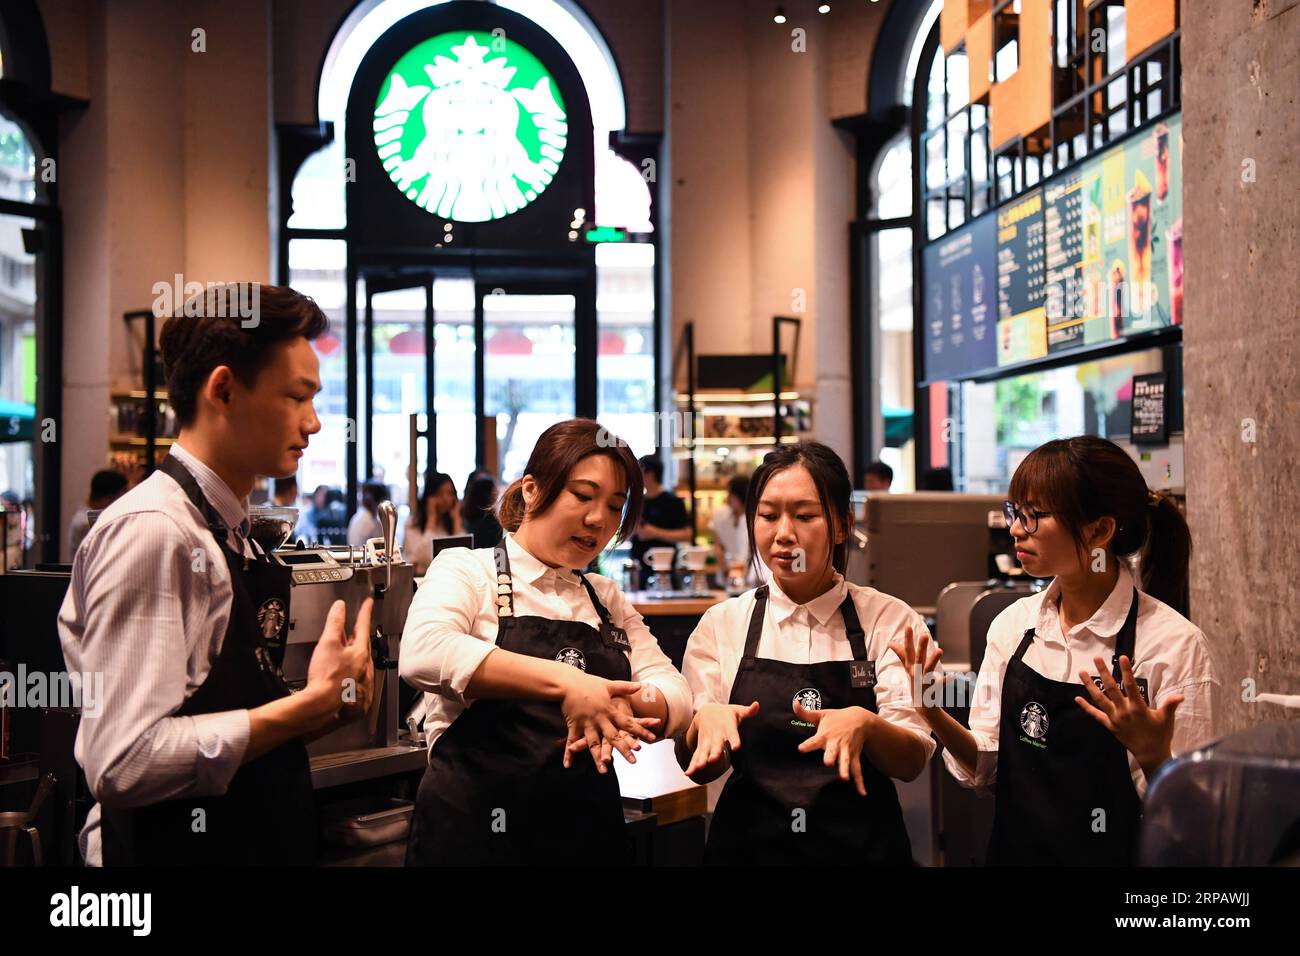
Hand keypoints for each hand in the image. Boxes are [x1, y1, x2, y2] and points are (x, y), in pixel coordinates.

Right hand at [306, 599, 374, 726]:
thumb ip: (335, 622)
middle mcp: (363, 664)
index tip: (368, 603)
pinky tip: (339, 663)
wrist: (321, 703)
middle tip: (356, 621)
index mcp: (360, 652)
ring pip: (357, 657)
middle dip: (357, 631)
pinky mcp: (350, 687)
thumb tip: (339, 607)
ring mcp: (358, 677)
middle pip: (361, 642)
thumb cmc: (326, 676)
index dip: (365, 612)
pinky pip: (352, 669)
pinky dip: (348, 662)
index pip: (364, 626)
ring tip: (343, 641)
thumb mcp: (328, 642)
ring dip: (351, 647)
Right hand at [559, 674, 659, 772]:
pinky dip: (569, 753)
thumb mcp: (608, 685)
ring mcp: (587, 724)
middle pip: (614, 737)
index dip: (641, 731)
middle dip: (624, 750)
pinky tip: (567, 765)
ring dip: (598, 757)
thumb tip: (640, 685)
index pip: (628, 723)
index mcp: (610, 710)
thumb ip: (625, 687)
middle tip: (634, 761)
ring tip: (604, 770)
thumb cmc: (589, 683)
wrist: (568, 682)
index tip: (652, 738)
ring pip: (594, 744)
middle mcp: (600, 719)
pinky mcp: (574, 725)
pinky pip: (572, 741)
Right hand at [683, 701, 759, 778]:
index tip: (736, 747)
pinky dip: (692, 764)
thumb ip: (748, 711)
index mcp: (727, 726)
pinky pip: (696, 756)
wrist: (706, 711)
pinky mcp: (701, 746)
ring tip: (699, 768)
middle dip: (714, 752)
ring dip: (701, 759)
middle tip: (713, 760)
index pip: (732, 733)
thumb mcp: (737, 710)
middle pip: (715, 744)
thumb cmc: (726, 713)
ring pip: (704, 751)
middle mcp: (716, 734)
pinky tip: (689, 773)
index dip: (734, 740)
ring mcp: (707, 740)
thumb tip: (757, 705)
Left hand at [794, 703, 873, 795]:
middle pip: (833, 751)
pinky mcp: (855, 756)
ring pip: (846, 761)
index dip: (808, 745)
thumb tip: (794, 702)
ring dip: (845, 769)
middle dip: (831, 757)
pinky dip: (860, 782)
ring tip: (844, 778)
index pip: (814, 741)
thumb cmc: (837, 718)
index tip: (801, 748)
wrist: (861, 719)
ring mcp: (847, 751)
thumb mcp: (821, 714)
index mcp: (825, 735)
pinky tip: (862, 793)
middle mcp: (836, 744)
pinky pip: (857, 770)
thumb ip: (805, 713)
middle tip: (828, 763)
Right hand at [887, 624, 943, 712]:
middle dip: (921, 647)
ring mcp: (923, 681)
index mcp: (910, 666)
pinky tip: (954, 676)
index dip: (908, 639)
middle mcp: (915, 672)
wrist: (922, 705)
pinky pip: (940, 684)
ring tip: (940, 650)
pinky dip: (947, 680)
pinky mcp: (932, 689)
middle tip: (925, 635)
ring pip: (928, 668)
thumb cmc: (915, 683)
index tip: (908, 626)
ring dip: (933, 660)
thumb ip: (901, 654)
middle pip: (918, 657)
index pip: (908, 650)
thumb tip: (890, 643)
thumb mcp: (907, 668)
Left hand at [1075, 655, 1181, 776]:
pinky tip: (1077, 698)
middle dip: (1103, 672)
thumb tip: (1180, 695)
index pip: (1131, 685)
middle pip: (1111, 688)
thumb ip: (1170, 705)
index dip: (1127, 671)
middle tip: (1097, 658)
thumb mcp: (1166, 719)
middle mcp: (1123, 711)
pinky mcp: (1109, 725)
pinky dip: (1086, 707)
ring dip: (1089, 685)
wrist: (1150, 754)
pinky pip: (1095, 715)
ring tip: (1082, 673)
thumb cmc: (1160, 735)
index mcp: (1138, 707)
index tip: (1123, 658)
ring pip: (1099, 699)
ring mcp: (1114, 718)